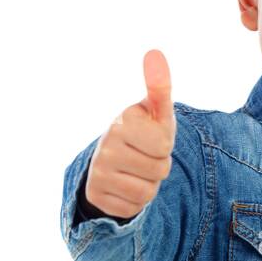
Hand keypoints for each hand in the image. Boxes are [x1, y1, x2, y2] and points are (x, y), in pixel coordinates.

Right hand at [83, 50, 176, 219]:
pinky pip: (133, 207)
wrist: (115, 161)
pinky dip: (135, 200)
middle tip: (144, 154)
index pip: (165, 145)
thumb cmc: (144, 132)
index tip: (151, 135)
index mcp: (122, 122)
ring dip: (149, 183)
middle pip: (160, 170)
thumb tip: (154, 53)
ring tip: (136, 169)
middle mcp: (105, 145)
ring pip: (147, 191)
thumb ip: (159, 86)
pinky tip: (125, 185)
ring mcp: (97, 171)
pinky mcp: (95, 196)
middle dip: (159, 165)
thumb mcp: (156, 111)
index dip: (166, 144)